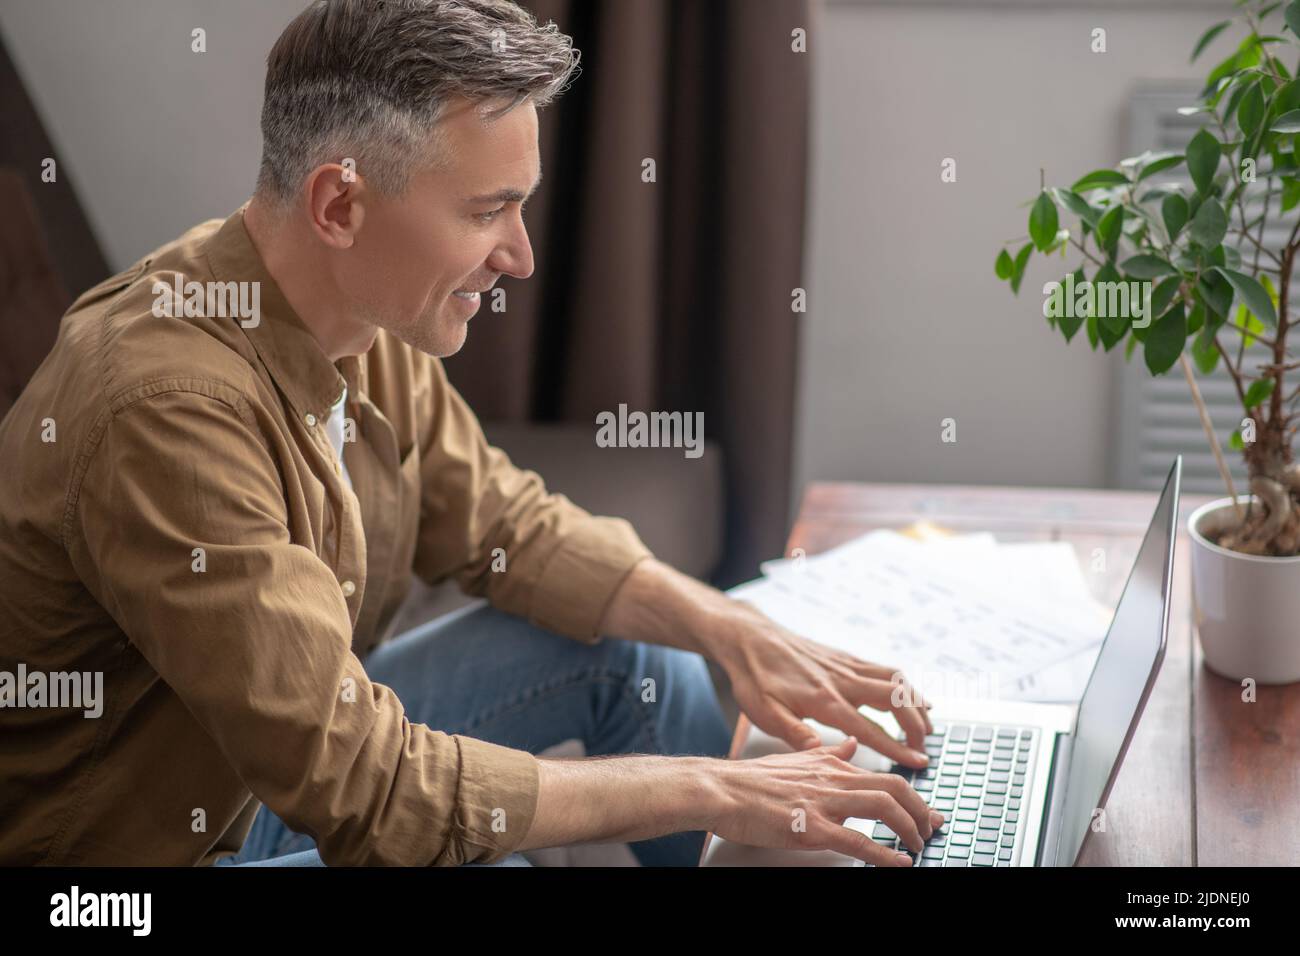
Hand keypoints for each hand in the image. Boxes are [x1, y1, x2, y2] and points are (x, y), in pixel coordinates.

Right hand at [708, 736, 944, 864]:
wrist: (718, 788)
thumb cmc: (747, 780)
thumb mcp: (793, 758)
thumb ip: (827, 753)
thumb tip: (852, 745)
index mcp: (829, 765)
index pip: (882, 776)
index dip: (913, 795)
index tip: (928, 811)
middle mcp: (833, 779)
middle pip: (894, 788)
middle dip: (921, 811)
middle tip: (932, 829)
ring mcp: (823, 802)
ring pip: (884, 808)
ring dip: (910, 829)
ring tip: (919, 846)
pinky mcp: (811, 827)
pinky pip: (858, 840)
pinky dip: (884, 854)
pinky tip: (898, 864)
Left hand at [710, 600, 934, 768]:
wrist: (750, 637)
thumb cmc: (754, 677)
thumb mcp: (764, 712)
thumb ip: (795, 733)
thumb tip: (822, 751)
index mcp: (824, 701)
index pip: (870, 729)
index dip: (897, 748)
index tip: (918, 762)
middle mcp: (842, 680)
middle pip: (895, 700)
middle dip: (916, 726)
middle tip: (924, 748)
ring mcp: (846, 665)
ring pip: (896, 681)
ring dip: (916, 703)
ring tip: (927, 726)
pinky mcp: (845, 656)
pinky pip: (884, 669)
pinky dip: (904, 684)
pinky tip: (910, 695)